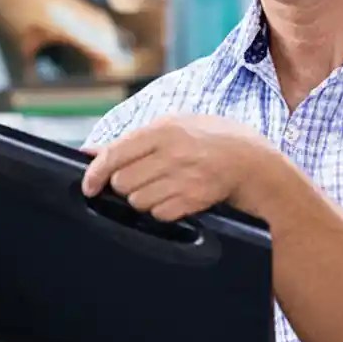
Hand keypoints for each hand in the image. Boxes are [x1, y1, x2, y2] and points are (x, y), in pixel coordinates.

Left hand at [81, 115, 276, 221]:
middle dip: (126, 186)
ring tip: (163, 187)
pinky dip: (162, 211)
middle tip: (143, 179)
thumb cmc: (210, 140)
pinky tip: (175, 198)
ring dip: (144, 199)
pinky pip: (159, 214)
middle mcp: (172, 153)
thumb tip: (89, 152)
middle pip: (122, 182)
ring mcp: (184, 178)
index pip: (114, 155)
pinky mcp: (194, 200)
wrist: (253, 162)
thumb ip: (129, 141)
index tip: (89, 186)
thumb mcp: (173, 127)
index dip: (95, 173)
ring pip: (138, 201)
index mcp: (163, 130)